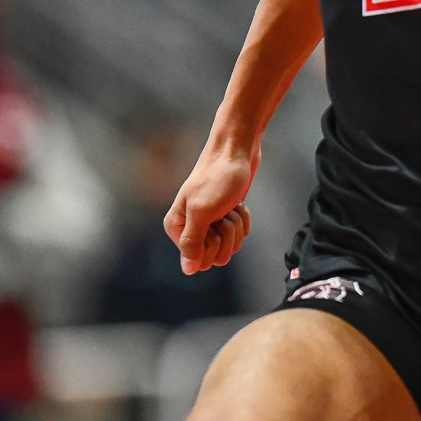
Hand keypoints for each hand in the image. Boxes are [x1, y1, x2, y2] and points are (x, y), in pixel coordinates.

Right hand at [164, 144, 257, 274]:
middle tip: (223, 213)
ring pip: (230, 245)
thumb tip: (187, 270)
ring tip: (230, 205)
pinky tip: (237, 203)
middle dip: (227, 235)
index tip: (213, 226)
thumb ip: (192, 242)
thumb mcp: (201, 211)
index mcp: (177, 227)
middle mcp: (191, 228)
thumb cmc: (218, 177)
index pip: (198, 261)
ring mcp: (210, 223)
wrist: (237, 150)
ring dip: (236, 225)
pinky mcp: (226, 216)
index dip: (211, 247)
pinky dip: (243, 219)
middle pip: (216, 256)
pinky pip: (240, 233)